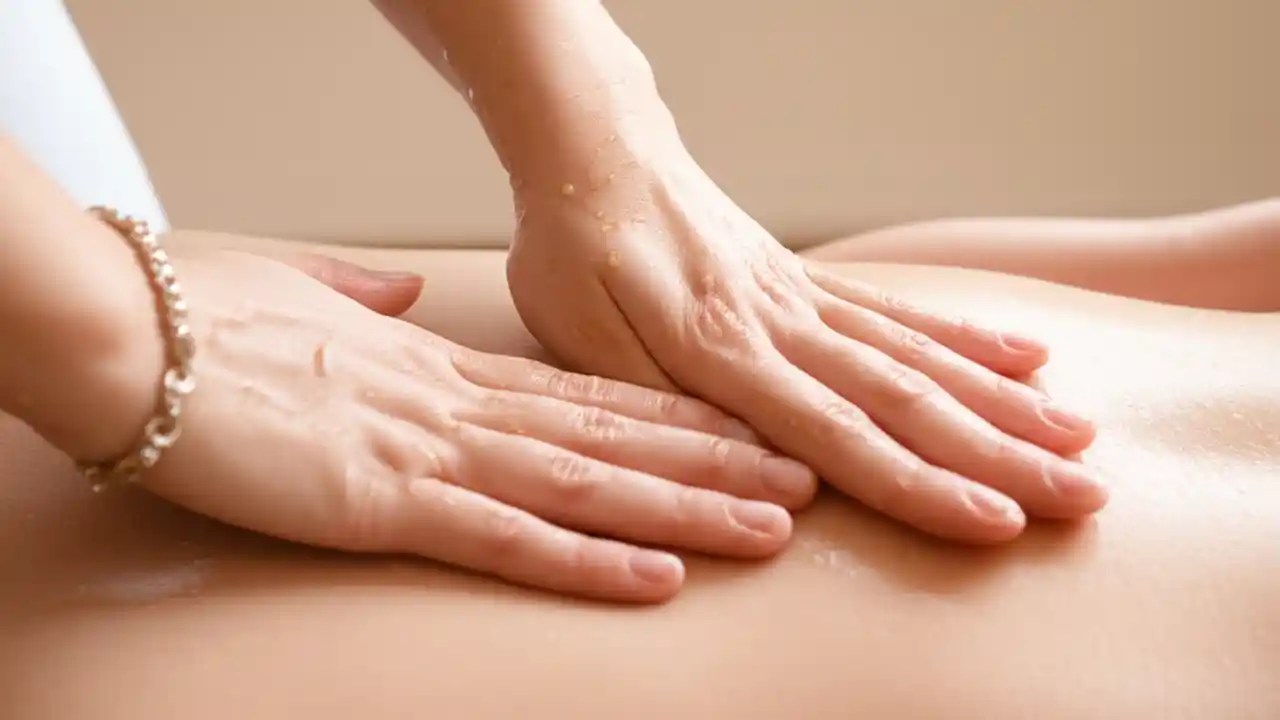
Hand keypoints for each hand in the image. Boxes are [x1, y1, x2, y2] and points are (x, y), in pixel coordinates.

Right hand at [106, 250, 813, 602]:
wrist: (130, 332)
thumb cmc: (204, 316)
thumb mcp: (302, 297)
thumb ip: (363, 298)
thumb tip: (398, 294)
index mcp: (438, 363)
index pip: (579, 394)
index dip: (668, 416)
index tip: (738, 427)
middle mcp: (454, 407)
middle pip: (612, 437)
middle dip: (713, 462)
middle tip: (802, 479)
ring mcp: (426, 453)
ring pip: (587, 484)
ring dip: (685, 509)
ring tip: (772, 526)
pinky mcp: (382, 503)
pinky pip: (506, 538)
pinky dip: (588, 561)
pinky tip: (659, 577)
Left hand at [507, 150, 1106, 542]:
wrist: (596, 157)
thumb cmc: (577, 256)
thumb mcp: (587, 343)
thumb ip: (668, 408)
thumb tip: (757, 465)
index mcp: (725, 350)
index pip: (838, 432)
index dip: (919, 482)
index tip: (996, 520)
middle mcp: (785, 324)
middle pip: (906, 397)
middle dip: (998, 454)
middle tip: (1084, 497)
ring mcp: (806, 298)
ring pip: (917, 355)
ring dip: (1001, 402)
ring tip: (1078, 439)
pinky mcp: (810, 280)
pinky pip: (898, 310)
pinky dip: (964, 335)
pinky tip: (1024, 356)